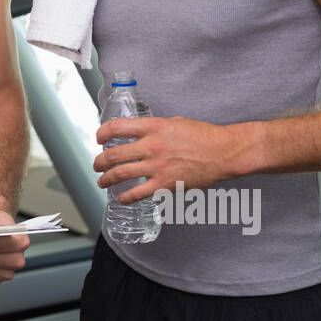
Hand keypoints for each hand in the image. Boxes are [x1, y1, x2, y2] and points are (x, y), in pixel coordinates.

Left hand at [93, 116, 241, 203]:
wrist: (223, 152)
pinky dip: (125, 197)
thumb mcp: (174, 122)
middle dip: (100, 161)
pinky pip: (138, 193)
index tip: (99, 138)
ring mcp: (157, 166)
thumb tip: (141, 133)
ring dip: (106, 179)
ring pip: (120, 174)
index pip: (117, 127)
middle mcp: (151, 145)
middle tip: (97, 165)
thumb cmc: (203, 135)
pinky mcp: (165, 184)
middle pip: (113, 154)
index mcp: (153, 127)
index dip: (102, 133)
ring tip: (102, 181)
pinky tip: (121, 198)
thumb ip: (155, 128)